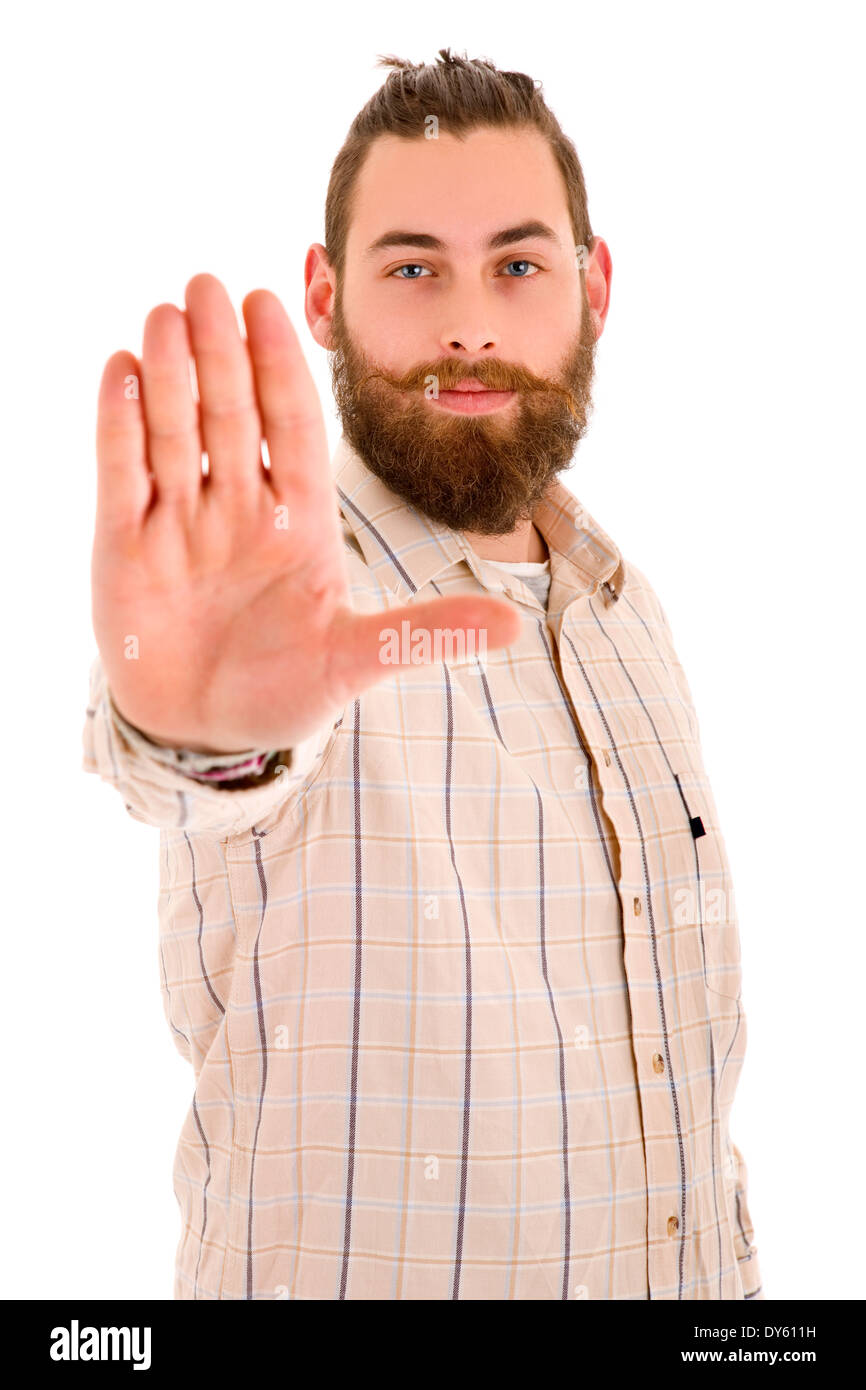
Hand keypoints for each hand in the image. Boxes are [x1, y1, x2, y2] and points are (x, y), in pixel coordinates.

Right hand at [91, 274, 520, 752]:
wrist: (208, 735)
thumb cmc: (285, 690)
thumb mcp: (356, 662)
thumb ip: (425, 634)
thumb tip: (515, 627)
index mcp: (299, 520)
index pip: (292, 427)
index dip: (280, 367)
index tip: (270, 303)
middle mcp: (238, 507)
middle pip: (230, 413)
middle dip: (220, 351)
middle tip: (209, 284)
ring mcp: (179, 521)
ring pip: (174, 431)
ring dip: (169, 374)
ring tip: (166, 313)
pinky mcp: (124, 544)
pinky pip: (121, 472)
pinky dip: (118, 424)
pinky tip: (120, 371)